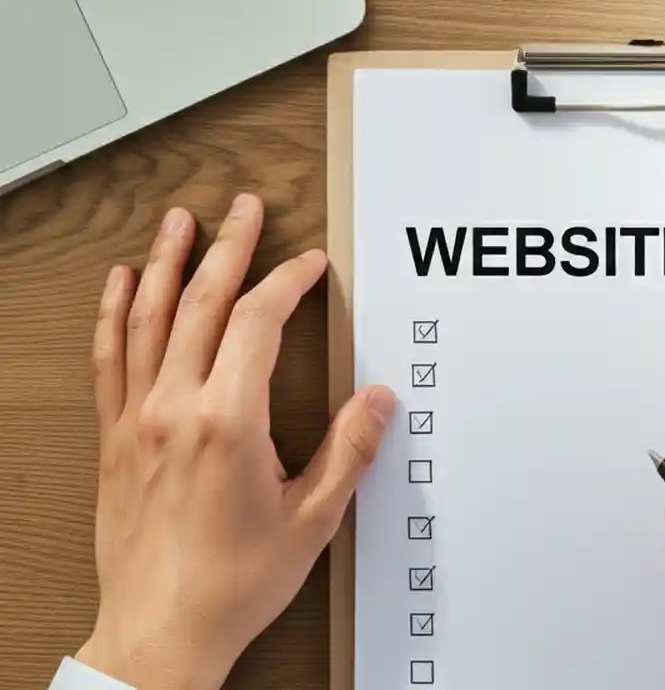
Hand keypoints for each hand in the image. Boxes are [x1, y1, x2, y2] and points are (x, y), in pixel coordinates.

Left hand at [76, 195, 395, 689]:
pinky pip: (108, 358)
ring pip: (147, 317)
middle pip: (200, 303)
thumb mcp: (313, 518)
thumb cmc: (233, 583)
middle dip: (229, 248)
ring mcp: (136, 420)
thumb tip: (381, 399)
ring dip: (166, 262)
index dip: (287, 282)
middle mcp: (173, 409)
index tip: (308, 265)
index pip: (258, 322)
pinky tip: (119, 284)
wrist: (161, 631)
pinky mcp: (114, 438)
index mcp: (227, 421)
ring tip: (180, 222)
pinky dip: (113, 313)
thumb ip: (350, 450)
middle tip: (245, 208)